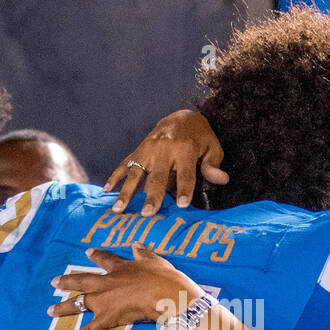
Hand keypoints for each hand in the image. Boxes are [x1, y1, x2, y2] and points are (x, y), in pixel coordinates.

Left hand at [47, 244, 203, 329]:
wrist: (166, 295)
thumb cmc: (164, 278)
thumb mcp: (154, 261)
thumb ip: (143, 253)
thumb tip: (136, 244)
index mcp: (120, 267)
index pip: (105, 259)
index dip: (96, 255)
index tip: (88, 252)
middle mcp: (107, 283)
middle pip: (82, 280)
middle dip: (68, 281)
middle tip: (54, 282)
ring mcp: (104, 300)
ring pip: (78, 303)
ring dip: (63, 307)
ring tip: (50, 311)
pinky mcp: (106, 318)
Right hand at [103, 110, 226, 216]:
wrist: (182, 117)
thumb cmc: (200, 138)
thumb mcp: (212, 147)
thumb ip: (213, 164)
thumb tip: (222, 179)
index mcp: (185, 150)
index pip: (186, 173)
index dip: (184, 189)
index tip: (182, 205)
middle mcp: (164, 150)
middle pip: (158, 177)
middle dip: (152, 195)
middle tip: (147, 213)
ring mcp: (147, 150)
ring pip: (136, 173)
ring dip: (126, 192)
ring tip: (118, 209)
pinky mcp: (137, 151)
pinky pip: (124, 164)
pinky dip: (115, 177)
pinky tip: (106, 191)